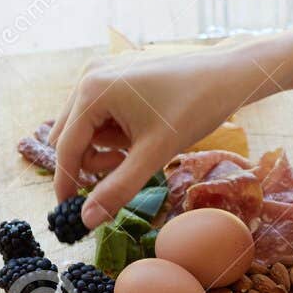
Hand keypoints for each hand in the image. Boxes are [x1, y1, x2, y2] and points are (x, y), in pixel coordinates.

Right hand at [49, 43, 264, 224]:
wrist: (226, 75)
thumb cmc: (193, 109)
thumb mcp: (154, 154)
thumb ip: (118, 188)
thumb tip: (88, 220)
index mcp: (92, 90)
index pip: (66, 146)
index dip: (66, 182)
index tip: (69, 213)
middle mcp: (88, 75)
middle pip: (69, 136)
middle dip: (92, 162)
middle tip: (124, 170)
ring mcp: (101, 71)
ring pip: (85, 127)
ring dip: (105, 148)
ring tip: (139, 149)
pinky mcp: (114, 74)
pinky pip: (100, 113)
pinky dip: (114, 132)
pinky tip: (141, 133)